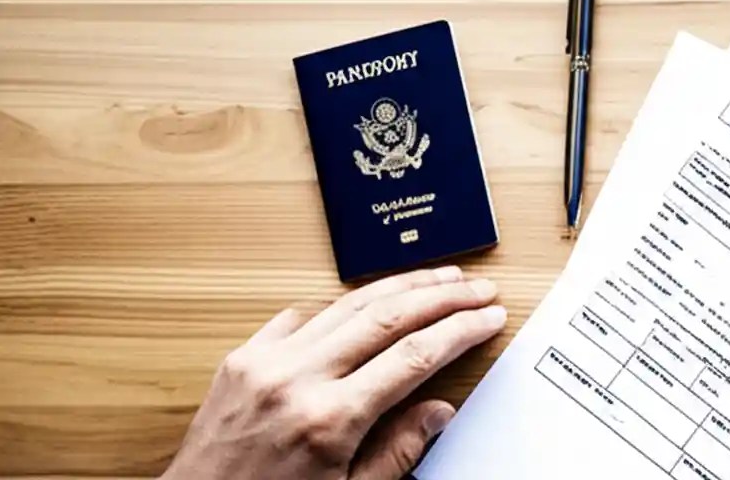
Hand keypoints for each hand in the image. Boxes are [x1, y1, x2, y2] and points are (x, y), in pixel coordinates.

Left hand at [162, 266, 506, 479]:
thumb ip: (398, 451)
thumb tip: (440, 410)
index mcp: (329, 420)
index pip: (414, 356)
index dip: (459, 330)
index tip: (488, 317)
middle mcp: (296, 380)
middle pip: (387, 316)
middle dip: (441, 295)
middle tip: (476, 287)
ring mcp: (265, 363)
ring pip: (347, 304)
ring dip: (399, 287)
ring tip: (438, 278)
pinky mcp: (241, 358)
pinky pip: (299, 316)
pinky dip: (340, 305)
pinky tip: (367, 301)